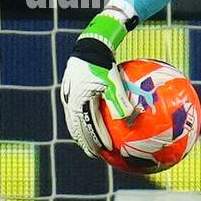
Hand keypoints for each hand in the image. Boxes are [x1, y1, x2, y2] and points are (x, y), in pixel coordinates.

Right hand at [60, 38, 140, 157]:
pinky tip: (95, 124)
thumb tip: (132, 118)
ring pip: (75, 121)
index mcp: (78, 102)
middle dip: (86, 142)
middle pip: (77, 128)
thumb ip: (120, 101)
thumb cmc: (103, 63)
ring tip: (92, 144)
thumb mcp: (113, 82)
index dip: (96, 140)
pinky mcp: (72, 93)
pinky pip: (78, 112)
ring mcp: (69, 98)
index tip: (105, 151)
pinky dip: (84, 121)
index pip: (87, 127)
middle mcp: (70, 102)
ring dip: (83, 134)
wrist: (89, 46)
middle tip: (96, 155)